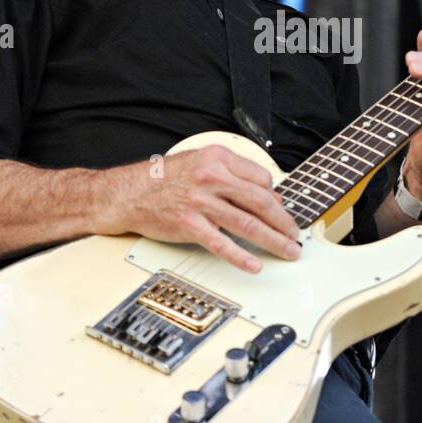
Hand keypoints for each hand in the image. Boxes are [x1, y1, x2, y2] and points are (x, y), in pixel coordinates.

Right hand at [97, 144, 301, 272]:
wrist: (126, 193)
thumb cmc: (162, 178)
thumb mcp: (199, 162)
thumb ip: (230, 174)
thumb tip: (265, 195)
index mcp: (217, 158)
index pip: (262, 178)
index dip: (277, 197)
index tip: (282, 212)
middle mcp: (211, 177)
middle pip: (262, 201)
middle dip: (284, 222)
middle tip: (295, 235)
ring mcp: (200, 202)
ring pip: (248, 224)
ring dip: (273, 240)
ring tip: (287, 251)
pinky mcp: (189, 225)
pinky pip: (222, 244)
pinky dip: (242, 257)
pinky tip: (255, 264)